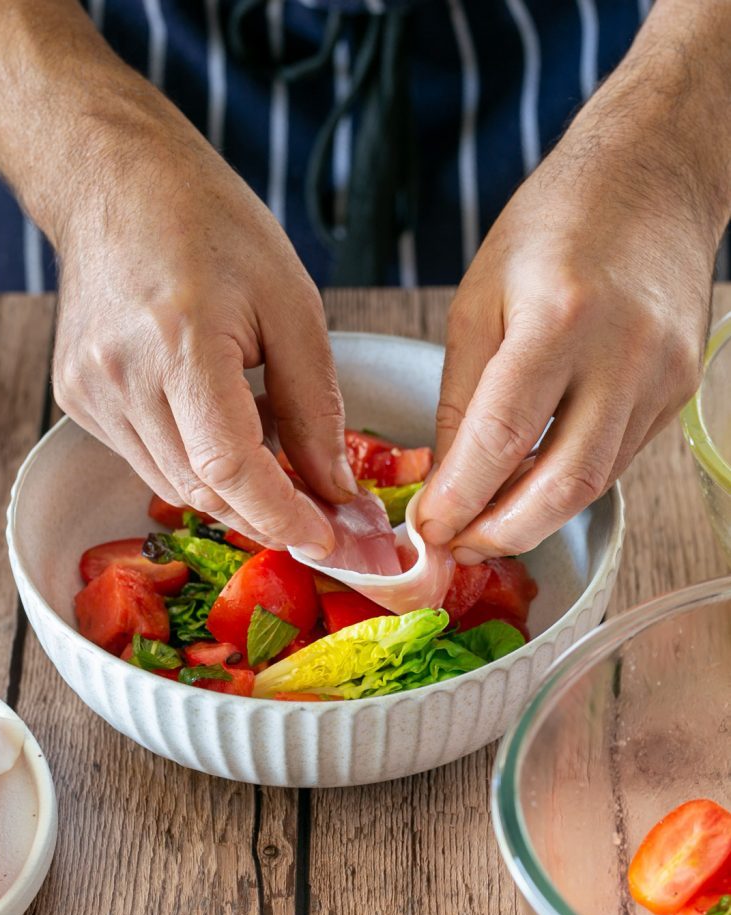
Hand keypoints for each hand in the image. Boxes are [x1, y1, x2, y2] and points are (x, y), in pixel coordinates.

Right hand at [51, 105, 356, 556]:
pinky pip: (148, 460)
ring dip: (233, 493)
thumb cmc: (210, 224)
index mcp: (180, 341)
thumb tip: (333, 489)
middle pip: (202, 487)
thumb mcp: (291, 304)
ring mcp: (88, 392)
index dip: (281, 515)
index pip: (229, 465)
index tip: (326, 538)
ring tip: (275, 464)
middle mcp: (121, 376)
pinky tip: (223, 434)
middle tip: (319, 515)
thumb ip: (314, 406)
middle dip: (266, 513)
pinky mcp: (75, 399)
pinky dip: (195, 466)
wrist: (113, 182)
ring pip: (173, 485)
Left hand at [418, 62, 726, 562]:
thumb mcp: (478, 301)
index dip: (460, 500)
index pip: (502, 440)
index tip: (428, 529)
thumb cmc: (554, 225)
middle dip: (502, 534)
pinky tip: (532, 482)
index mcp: (559, 319)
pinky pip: (618, 459)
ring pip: (595, 484)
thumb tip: (448, 478)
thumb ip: (462, 397)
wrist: (651, 179)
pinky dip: (569, 481)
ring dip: (535, 516)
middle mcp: (623, 354)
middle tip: (458, 543)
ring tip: (486, 521)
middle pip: (563, 486)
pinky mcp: (678, 390)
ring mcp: (661, 377)